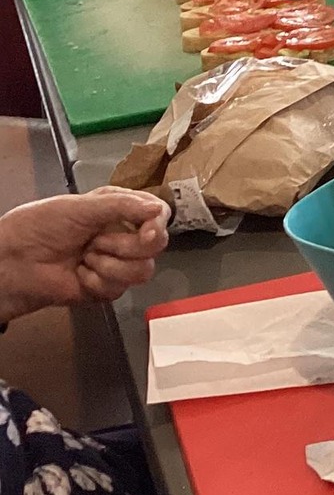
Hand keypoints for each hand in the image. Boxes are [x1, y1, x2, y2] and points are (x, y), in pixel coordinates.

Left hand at [0, 188, 170, 321]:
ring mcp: (116, 263)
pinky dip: (97, 281)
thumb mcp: (82, 207)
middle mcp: (123, 234)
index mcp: (120, 209)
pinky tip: (79, 274)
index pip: (158, 213)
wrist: (14, 262)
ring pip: (143, 271)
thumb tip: (159, 209)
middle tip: (96, 241)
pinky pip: (120, 289)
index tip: (147, 230)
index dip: (158, 223)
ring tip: (85, 258)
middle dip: (126, 245)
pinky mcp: (106, 288)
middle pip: (156, 245)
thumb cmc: (40, 226)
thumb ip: (123, 206)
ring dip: (110, 265)